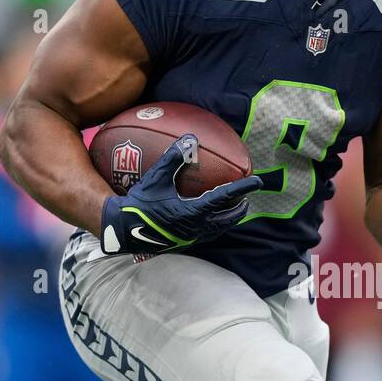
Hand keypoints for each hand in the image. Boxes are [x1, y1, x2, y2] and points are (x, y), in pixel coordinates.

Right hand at [100, 135, 262, 254]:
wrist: (123, 229)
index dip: (243, 188)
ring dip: (229, 219)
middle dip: (239, 208)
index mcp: (193, 212)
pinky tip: (211, 221)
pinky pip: (207, 234)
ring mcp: (191, 237)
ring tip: (234, 211)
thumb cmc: (140, 202)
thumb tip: (189, 138)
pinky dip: (215, 226)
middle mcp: (196, 227)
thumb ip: (173, 158)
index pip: (225, 197)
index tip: (257, 181)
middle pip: (227, 219)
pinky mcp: (183, 242)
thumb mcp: (156, 178)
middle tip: (247, 199)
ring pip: (218, 229)